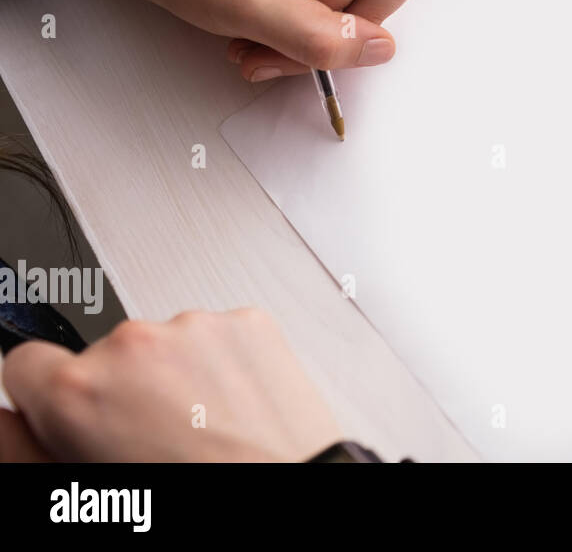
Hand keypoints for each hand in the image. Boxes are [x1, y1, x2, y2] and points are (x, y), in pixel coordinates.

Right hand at [0, 308, 342, 461]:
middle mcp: (135, 344)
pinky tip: (234, 410)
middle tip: (152, 444)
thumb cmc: (193, 501)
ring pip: (164, 345)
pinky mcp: (250, 321)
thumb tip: (1, 420)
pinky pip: (216, 337)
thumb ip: (22, 448)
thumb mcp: (83, 491)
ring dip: (174, 377)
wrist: (290, 493)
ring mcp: (197, 327)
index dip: (46, 399)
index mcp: (79, 390)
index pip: (25, 365)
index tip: (70, 420)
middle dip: (119, 392)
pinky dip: (222, 365)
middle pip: (102, 356)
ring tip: (201, 433)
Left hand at [12, 0, 436, 80]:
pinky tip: (271, 37)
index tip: (307, 2)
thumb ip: (315, 34)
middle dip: (344, 25)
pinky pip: (351, 8)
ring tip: (266, 47)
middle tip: (286, 43)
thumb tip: (382, 49)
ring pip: (375, 1)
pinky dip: (313, 35)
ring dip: (323, 39)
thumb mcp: (245, 4)